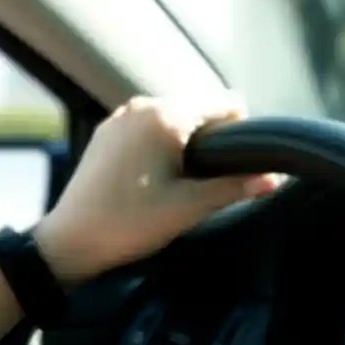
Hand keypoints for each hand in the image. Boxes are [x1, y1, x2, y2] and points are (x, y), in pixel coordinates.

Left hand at [31, 95, 283, 285]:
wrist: (70, 241)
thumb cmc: (130, 223)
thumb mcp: (188, 207)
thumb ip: (235, 187)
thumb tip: (274, 179)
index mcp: (166, 115)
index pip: (225, 102)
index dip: (241, 130)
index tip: (237, 164)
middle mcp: (143, 105)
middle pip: (199, 108)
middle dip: (212, 138)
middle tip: (208, 181)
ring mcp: (121, 117)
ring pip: (173, 117)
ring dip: (185, 142)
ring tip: (180, 182)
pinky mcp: (107, 132)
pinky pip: (148, 126)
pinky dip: (161, 144)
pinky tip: (154, 178)